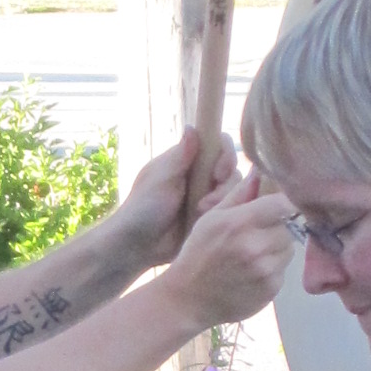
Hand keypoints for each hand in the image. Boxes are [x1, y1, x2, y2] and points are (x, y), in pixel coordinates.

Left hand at [115, 127, 239, 269]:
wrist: (137, 244)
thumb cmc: (144, 207)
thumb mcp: (162, 177)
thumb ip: (181, 154)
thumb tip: (191, 126)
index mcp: (186, 160)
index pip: (217, 144)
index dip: (225, 154)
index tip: (218, 172)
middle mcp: (199, 175)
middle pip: (230, 168)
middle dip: (224, 183)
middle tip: (207, 199)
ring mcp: (205, 195)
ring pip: (232, 189)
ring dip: (221, 199)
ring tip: (201, 210)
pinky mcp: (209, 216)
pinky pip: (228, 209)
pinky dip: (221, 212)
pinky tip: (205, 218)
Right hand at [159, 169, 293, 328]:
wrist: (187, 300)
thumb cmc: (197, 254)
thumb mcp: (211, 219)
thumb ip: (239, 194)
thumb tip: (260, 171)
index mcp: (239, 223)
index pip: (283, 204)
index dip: (285, 202)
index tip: (279, 205)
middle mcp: (256, 246)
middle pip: (290, 226)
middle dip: (281, 226)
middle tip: (262, 232)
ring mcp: (266, 270)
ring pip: (289, 249)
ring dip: (278, 247)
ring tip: (256, 253)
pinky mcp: (271, 289)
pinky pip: (284, 270)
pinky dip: (273, 268)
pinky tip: (253, 271)